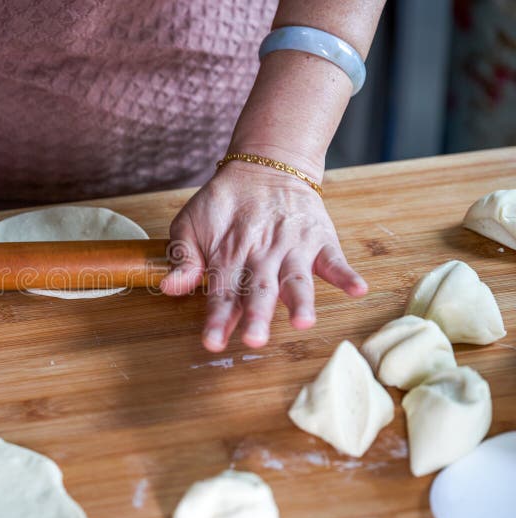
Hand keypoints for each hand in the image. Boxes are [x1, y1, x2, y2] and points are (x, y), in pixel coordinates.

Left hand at [160, 163, 366, 351]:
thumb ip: (183, 258)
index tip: (212, 343)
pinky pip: (335, 259)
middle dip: (256, 315)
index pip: (221, 293)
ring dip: (300, 300)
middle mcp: (261, 256)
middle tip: (254, 339)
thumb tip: (168, 287)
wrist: (264, 166)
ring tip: (304, 320)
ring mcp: (292, 248)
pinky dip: (346, 274)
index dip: (216, 319)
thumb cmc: (223, 204)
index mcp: (228, 257)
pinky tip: (357, 289)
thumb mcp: (190, 224)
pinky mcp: (319, 240)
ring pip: (296, 278)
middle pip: (259, 290)